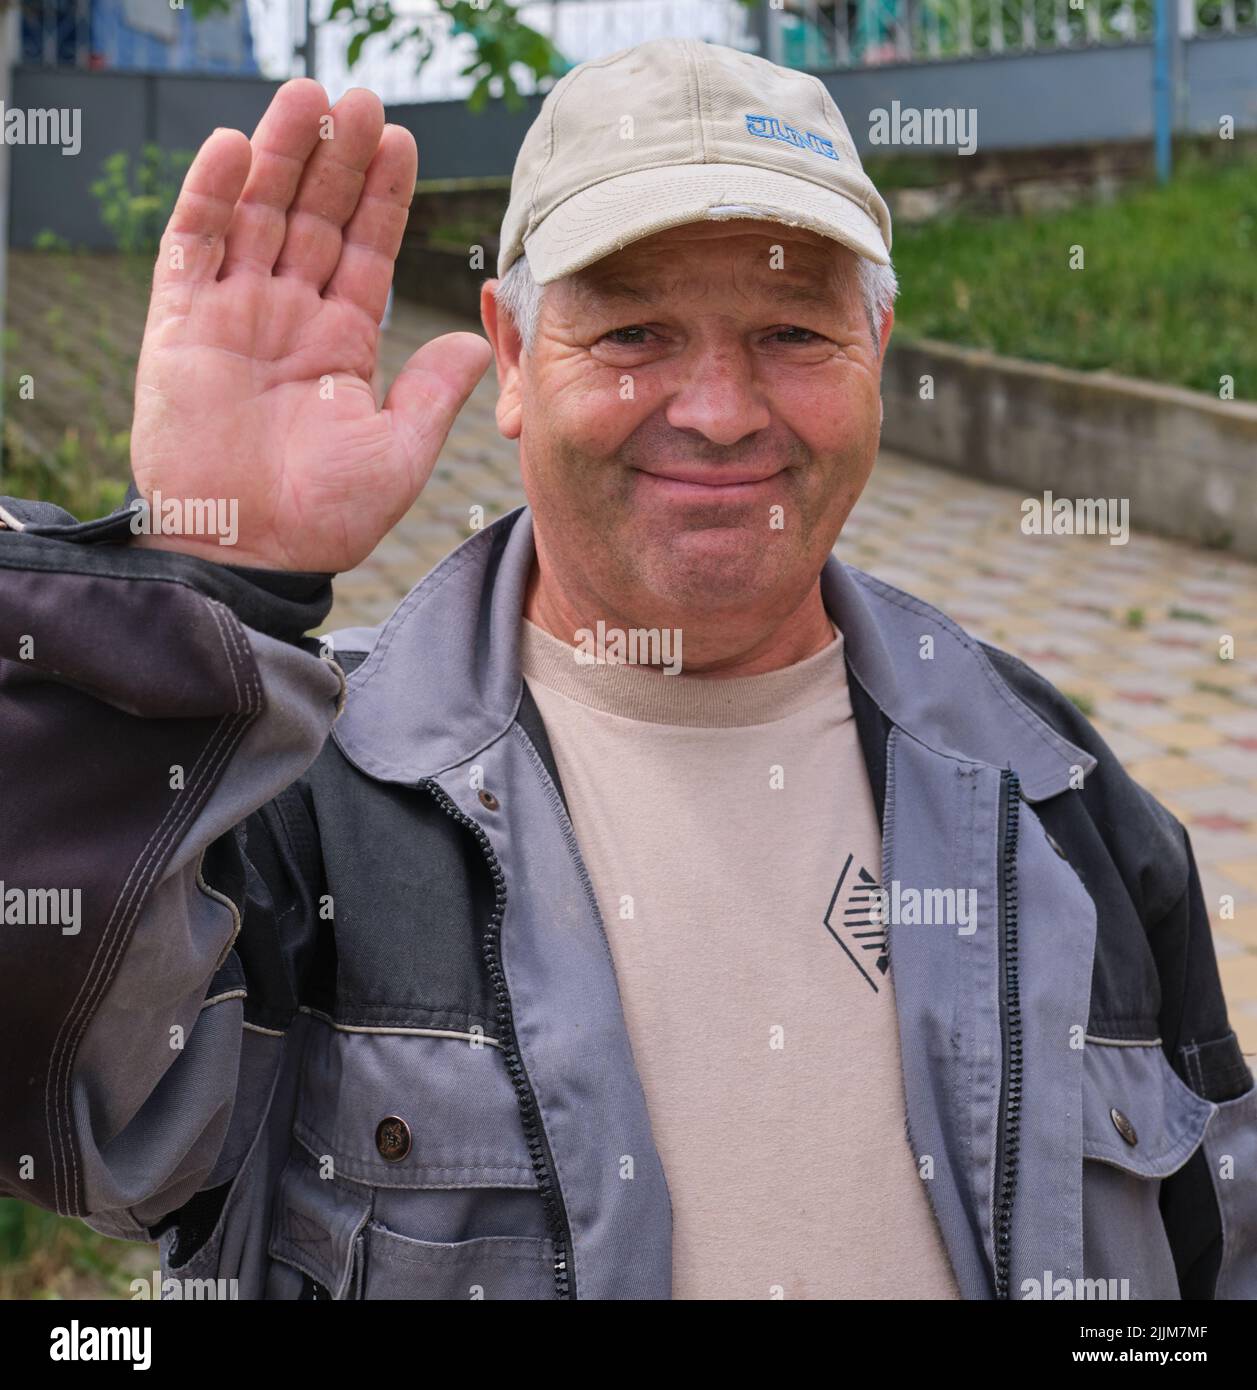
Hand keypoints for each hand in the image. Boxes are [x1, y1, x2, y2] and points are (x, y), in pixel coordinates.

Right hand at [129, 79, 493, 571]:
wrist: (253, 555)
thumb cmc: (326, 516)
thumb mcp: (399, 451)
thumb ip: (432, 391)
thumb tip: (482, 342)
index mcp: (342, 342)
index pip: (366, 250)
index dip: (382, 196)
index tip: (402, 140)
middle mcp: (290, 318)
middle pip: (314, 217)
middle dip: (336, 158)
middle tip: (360, 98)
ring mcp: (234, 315)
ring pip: (257, 215)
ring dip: (279, 155)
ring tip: (307, 97)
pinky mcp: (180, 325)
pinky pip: (192, 247)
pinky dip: (208, 197)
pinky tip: (234, 147)